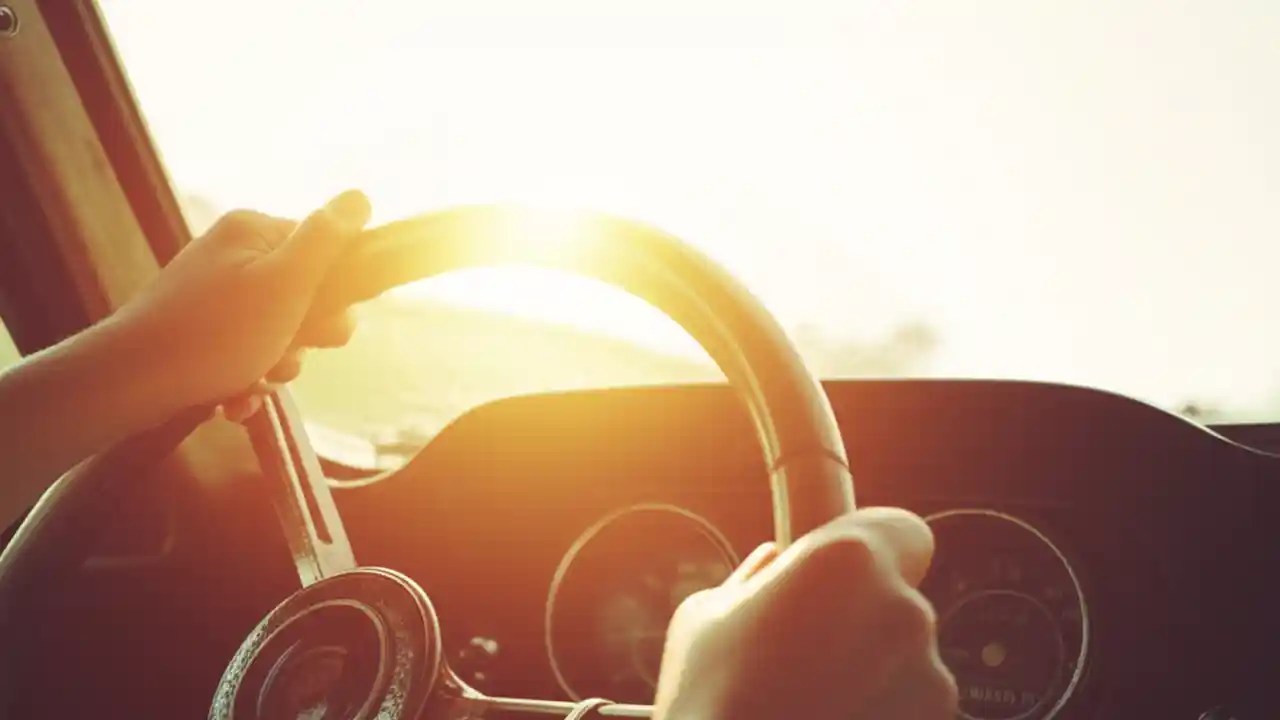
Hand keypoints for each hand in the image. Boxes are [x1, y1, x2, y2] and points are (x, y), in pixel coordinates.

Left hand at [114, 190, 371, 419]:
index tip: (320, 325)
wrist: (132, 381)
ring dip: (276, 363)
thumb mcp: (285, 283)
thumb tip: (359, 197)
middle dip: (303, 336)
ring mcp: (216, 292)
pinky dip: (247, 378)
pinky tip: (234, 398)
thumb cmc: (216, 333)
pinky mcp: (201, 329)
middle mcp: (234, 254)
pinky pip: (246, 351)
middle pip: (305, 294)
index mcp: (254, 232)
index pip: (325, 250)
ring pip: (278, 330)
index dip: (334, 294)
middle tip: (283, 353)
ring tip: (252, 380)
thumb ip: (325, 239)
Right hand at [652, 507, 957, 719]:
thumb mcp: (704, 619)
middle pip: (899, 603)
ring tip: (810, 705)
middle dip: (862, 623)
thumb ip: (752, 581)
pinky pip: (910, 712)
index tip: (847, 574)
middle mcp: (903, 612)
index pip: (903, 530)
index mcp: (848, 561)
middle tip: (804, 654)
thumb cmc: (712, 705)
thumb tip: (769, 566)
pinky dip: (882, 717)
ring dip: (874, 679)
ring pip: (908, 665)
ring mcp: (930, 682)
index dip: (879, 549)